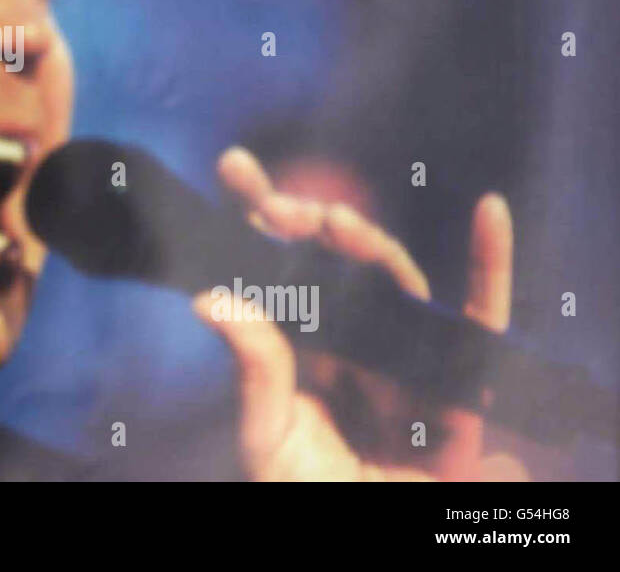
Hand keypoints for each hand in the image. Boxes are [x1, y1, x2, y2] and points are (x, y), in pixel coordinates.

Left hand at [191, 146, 527, 480]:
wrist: (362, 532)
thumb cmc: (308, 493)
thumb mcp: (267, 436)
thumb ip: (253, 372)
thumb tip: (209, 300)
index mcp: (304, 348)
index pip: (279, 268)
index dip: (260, 215)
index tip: (235, 167)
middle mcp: (354, 341)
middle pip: (335, 262)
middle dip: (306, 223)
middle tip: (274, 206)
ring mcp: (405, 355)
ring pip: (393, 280)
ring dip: (367, 242)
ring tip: (334, 221)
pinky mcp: (458, 381)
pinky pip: (482, 318)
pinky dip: (492, 263)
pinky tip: (489, 212)